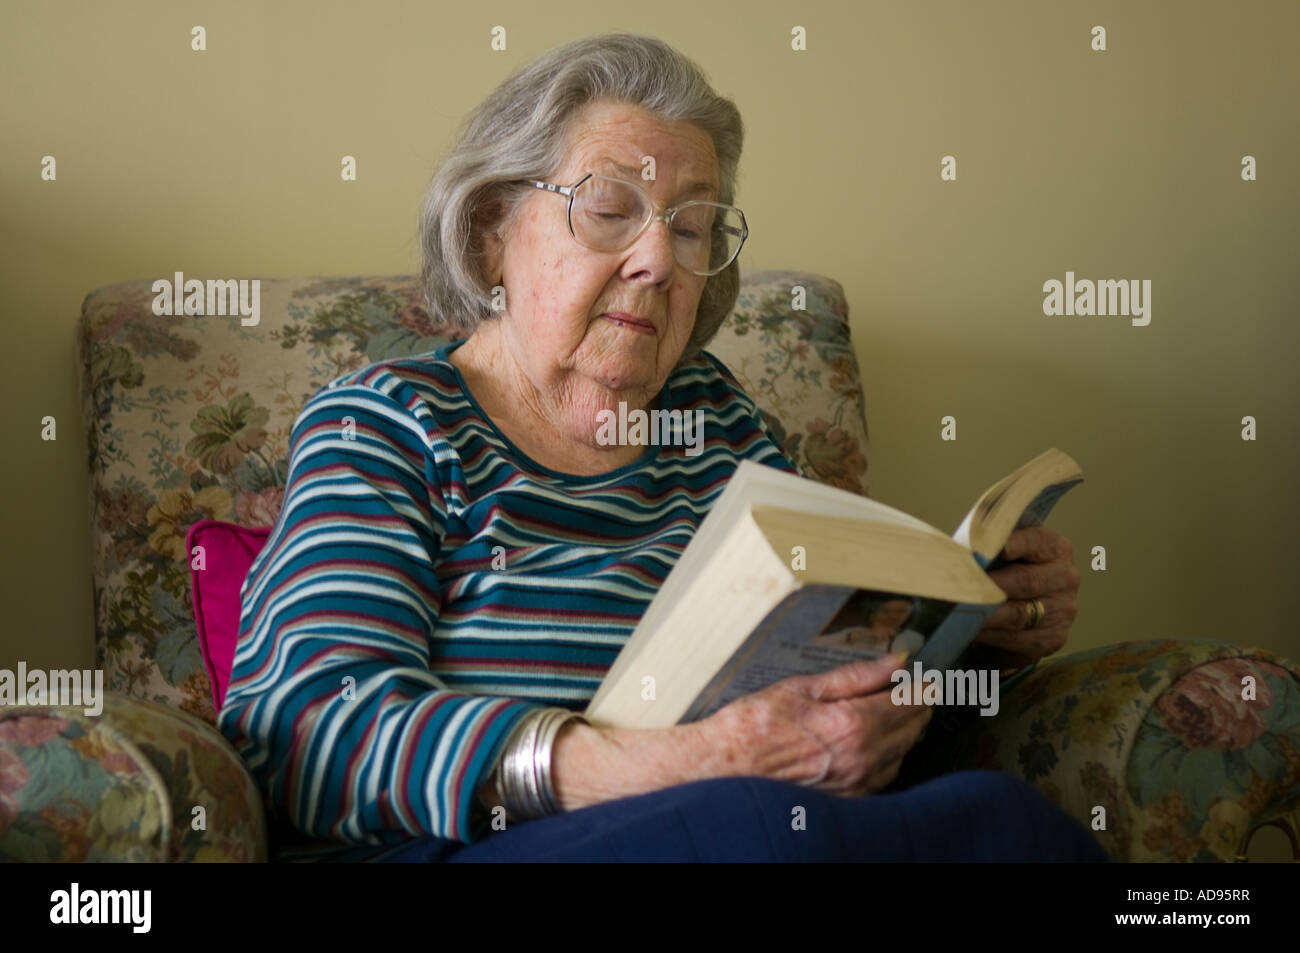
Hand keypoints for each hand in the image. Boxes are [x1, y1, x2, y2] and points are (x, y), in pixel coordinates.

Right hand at [703, 655, 931, 796]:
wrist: (724, 767)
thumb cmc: (753, 726)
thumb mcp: (803, 688)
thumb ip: (856, 676)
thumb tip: (896, 662)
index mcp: (852, 725)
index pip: (906, 702)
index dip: (921, 686)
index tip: (927, 676)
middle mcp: (861, 759)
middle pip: (912, 729)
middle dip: (918, 707)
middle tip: (918, 690)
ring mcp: (856, 784)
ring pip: (902, 755)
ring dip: (906, 732)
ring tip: (898, 712)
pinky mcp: (848, 800)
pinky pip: (884, 776)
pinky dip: (889, 756)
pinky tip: (876, 743)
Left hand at [970, 525, 1078, 668]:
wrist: (1015, 612)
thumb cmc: (1004, 574)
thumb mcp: (1002, 554)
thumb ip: (990, 549)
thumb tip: (963, 552)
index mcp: (1055, 548)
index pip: (1036, 542)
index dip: (1014, 543)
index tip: (991, 548)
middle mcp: (1065, 577)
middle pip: (1026, 581)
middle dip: (990, 584)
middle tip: (960, 586)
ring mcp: (1062, 609)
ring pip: (1019, 613)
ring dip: (986, 614)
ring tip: (959, 611)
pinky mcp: (1053, 637)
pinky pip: (1017, 638)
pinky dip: (990, 635)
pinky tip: (971, 631)